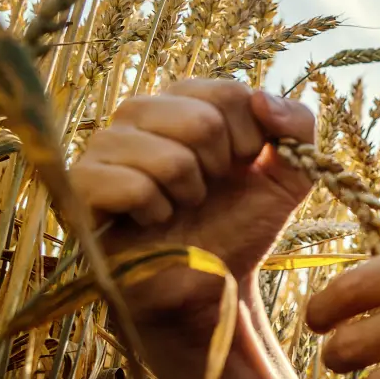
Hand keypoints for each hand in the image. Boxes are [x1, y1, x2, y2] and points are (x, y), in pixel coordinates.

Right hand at [71, 79, 315, 325]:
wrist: (206, 284)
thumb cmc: (240, 223)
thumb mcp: (291, 174)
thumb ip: (298, 124)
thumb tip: (262, 97)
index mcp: (187, 98)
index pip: (230, 94)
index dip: (251, 141)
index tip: (243, 167)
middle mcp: (141, 112)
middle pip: (202, 121)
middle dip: (220, 170)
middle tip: (207, 191)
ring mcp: (106, 145)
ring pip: (170, 158)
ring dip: (189, 195)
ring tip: (179, 206)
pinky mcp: (81, 184)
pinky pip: (132, 187)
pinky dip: (155, 213)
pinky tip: (150, 221)